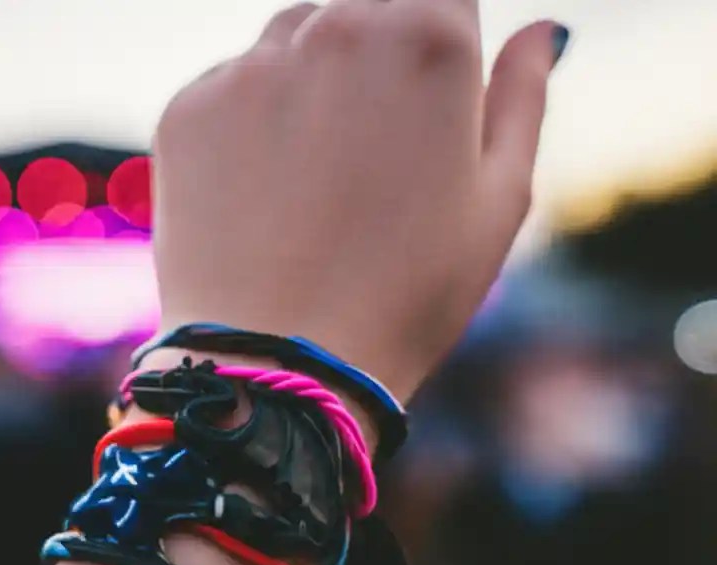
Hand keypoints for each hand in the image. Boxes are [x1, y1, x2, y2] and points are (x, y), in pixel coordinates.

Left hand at [150, 0, 567, 401]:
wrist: (279, 364)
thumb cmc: (407, 293)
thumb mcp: (500, 202)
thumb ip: (522, 97)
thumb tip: (540, 29)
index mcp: (429, 38)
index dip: (442, 38)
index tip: (427, 97)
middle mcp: (335, 30)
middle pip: (366, 4)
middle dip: (379, 53)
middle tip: (375, 148)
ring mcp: (252, 68)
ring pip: (294, 36)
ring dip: (312, 77)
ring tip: (320, 176)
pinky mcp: (188, 108)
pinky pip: (230, 85)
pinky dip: (250, 119)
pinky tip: (265, 194)